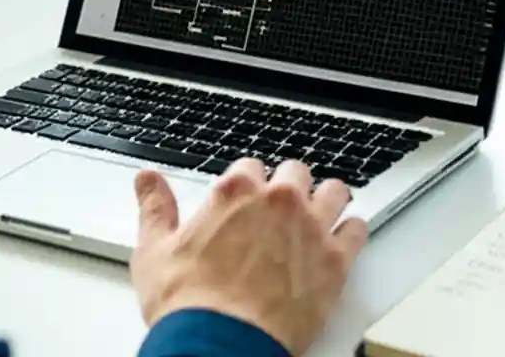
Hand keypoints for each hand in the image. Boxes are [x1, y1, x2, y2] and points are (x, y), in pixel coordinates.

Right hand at [130, 159, 368, 355]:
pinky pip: (357, 229)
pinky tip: (342, 239)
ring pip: (334, 191)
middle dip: (288, 186)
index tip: (246, 198)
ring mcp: (311, 228)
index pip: (250, 167)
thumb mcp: (154, 251)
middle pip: (295, 173)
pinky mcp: (335, 260)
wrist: (220, 345)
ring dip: (326, 199)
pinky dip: (351, 231)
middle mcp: (278, 201)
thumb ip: (154, 207)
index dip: (248, 182)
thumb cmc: (188, 304)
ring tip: (319, 214)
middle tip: (281, 208)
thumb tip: (147, 179)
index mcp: (235, 192)